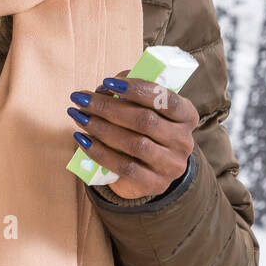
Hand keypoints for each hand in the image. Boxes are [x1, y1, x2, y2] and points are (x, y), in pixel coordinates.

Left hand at [67, 69, 198, 199]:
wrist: (152, 169)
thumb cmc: (147, 130)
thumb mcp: (149, 109)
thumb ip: (132, 93)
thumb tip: (104, 89)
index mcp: (187, 115)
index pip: (164, 99)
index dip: (136, 88)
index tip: (107, 82)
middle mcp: (183, 141)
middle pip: (145, 120)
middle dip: (108, 107)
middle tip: (82, 98)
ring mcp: (171, 165)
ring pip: (134, 143)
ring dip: (101, 127)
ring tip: (79, 116)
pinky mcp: (154, 183)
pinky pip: (124, 167)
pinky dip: (99, 152)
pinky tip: (83, 140)